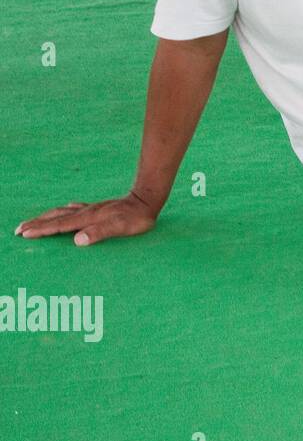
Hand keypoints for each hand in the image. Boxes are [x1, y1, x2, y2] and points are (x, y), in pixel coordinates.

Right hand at [14, 191, 160, 246]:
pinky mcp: (97, 208)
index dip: (41, 230)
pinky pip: (74, 208)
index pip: (59, 225)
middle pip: (55, 217)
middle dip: (36, 223)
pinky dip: (63, 211)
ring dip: (45, 217)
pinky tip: (64, 209)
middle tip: (18, 230)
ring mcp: (91, 209)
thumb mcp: (121, 228)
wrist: (147, 200)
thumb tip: (77, 240)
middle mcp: (86, 212)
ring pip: (62, 212)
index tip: (24, 234)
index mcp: (88, 218)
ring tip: (32, 222)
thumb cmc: (136, 218)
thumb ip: (100, 233)